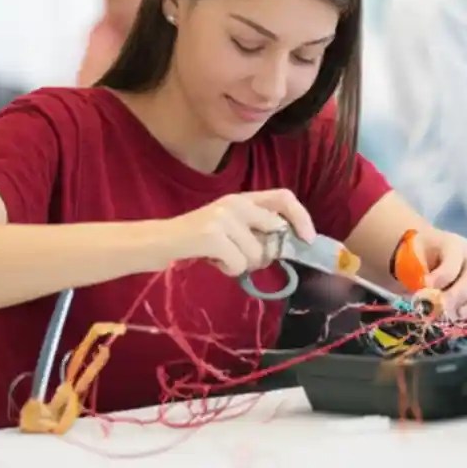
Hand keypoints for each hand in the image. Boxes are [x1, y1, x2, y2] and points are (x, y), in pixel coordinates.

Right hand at [164, 189, 315, 276]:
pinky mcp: (212, 236)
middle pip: (274, 233)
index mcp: (242, 198)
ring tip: (219, 256)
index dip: (301, 217)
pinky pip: (239, 264)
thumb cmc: (197, 240)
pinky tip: (212, 261)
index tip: (308, 239)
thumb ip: (256, 229)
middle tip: (242, 257)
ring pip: (257, 254)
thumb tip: (287, 241)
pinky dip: (228, 270)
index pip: (283, 197)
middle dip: (265, 254)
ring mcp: (223, 218)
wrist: (159, 242)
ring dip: (241, 264)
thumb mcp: (229, 228)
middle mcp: (235, 203)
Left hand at [415, 229, 466, 318]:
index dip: (442, 276)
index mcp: (453, 244)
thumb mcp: (411, 260)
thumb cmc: (416, 257)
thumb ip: (416, 276)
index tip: (426, 287)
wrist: (423, 255)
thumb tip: (425, 295)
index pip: (453, 260)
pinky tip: (457, 316)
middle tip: (442, 308)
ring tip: (452, 316)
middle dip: (457, 295)